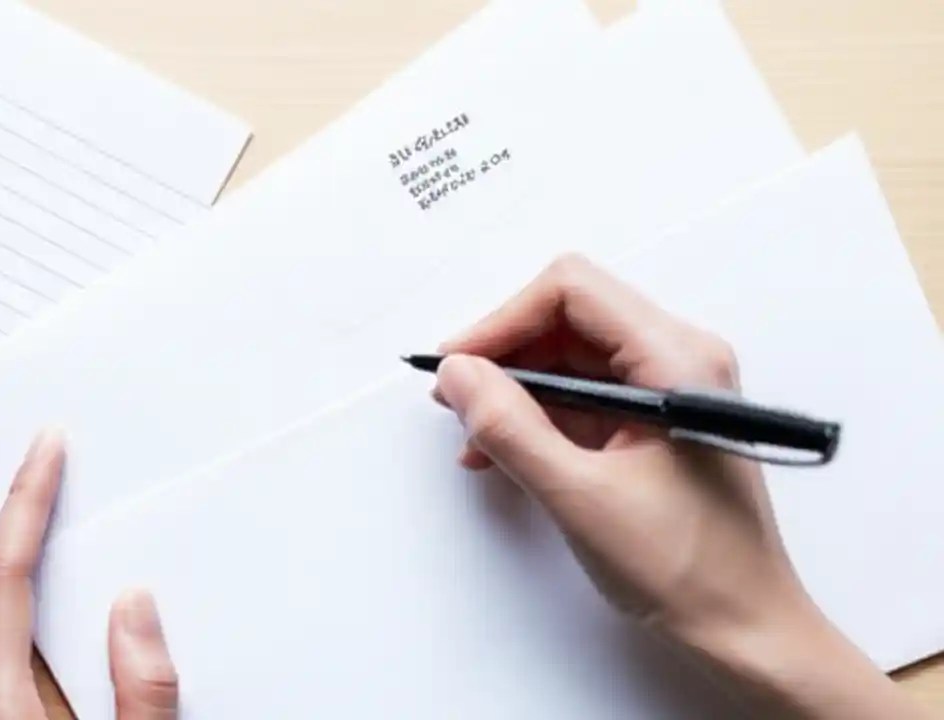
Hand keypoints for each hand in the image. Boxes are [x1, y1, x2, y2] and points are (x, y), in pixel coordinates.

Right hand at [435, 255, 928, 719]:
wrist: (747, 630)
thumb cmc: (688, 569)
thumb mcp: (578, 496)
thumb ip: (510, 428)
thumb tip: (458, 375)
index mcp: (677, 361)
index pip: (572, 292)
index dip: (503, 321)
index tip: (458, 366)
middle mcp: (680, 359)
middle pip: (569, 318)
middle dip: (505, 353)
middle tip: (455, 397)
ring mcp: (671, 389)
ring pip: (572, 356)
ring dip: (517, 388)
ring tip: (474, 434)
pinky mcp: (658, 421)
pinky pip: (586, 393)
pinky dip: (540, 415)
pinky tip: (505, 452)